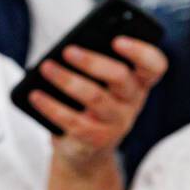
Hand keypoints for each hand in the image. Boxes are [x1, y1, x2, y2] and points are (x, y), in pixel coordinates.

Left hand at [30, 36, 166, 171]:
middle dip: (92, 62)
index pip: (154, 66)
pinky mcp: (95, 139)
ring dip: (67, 80)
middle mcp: (132, 102)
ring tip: (46, 67)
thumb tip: (66, 51)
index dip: (140, 52)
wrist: (85, 150)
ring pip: (95, 97)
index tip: (118, 40)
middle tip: (68, 50)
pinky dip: (50, 106)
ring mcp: (116, 123)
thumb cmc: (90, 104)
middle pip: (120, 78)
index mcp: (137, 82)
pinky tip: (35, 95)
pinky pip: (72, 121)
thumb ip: (93, 67)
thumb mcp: (98, 85)